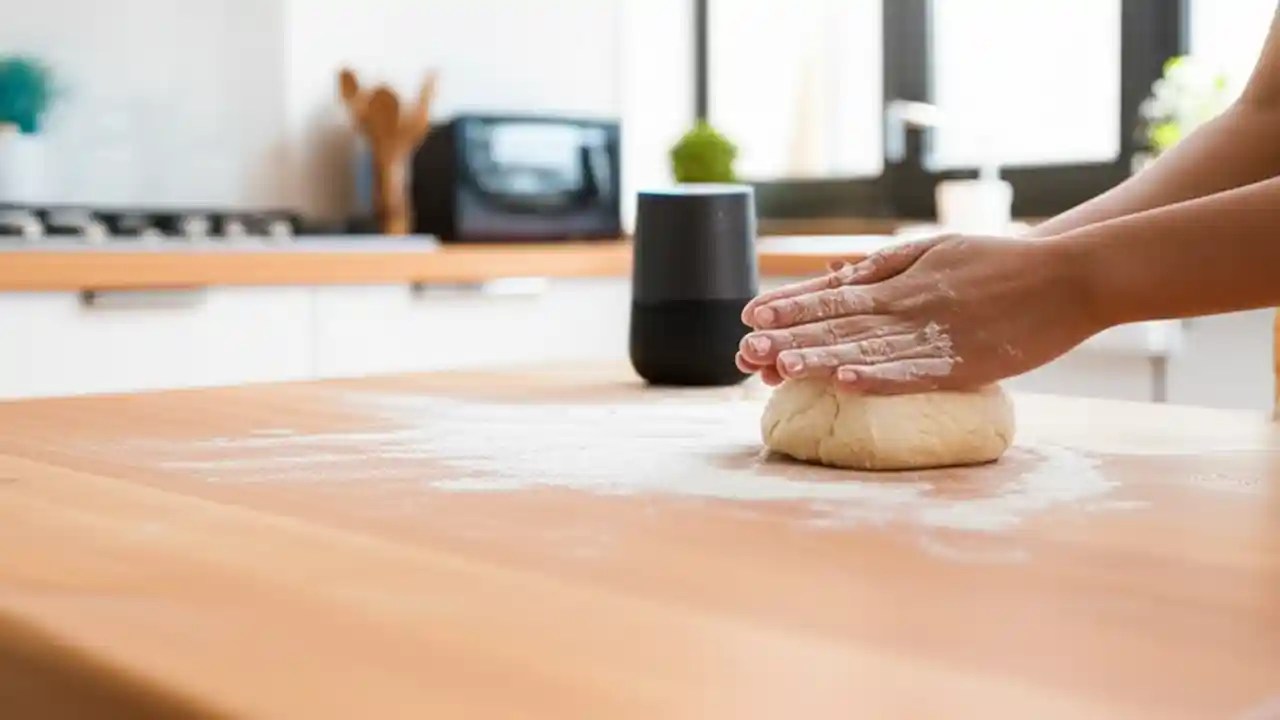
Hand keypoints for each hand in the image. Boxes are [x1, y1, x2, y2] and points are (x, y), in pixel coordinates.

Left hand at [735, 234, 1099, 392]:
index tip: (748, 315)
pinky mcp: (963, 364)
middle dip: (789, 338)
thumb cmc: (998, 263)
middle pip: (839, 327)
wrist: (1066, 276)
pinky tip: (848, 383)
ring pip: (867, 350)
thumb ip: (886, 265)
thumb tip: (837, 275)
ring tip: (780, 367)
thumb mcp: (936, 250)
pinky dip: (880, 378)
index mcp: (900, 283)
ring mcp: (934, 336)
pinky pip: (915, 374)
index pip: (832, 297)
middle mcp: (909, 307)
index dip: (789, 307)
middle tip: (745, 350)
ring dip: (822, 359)